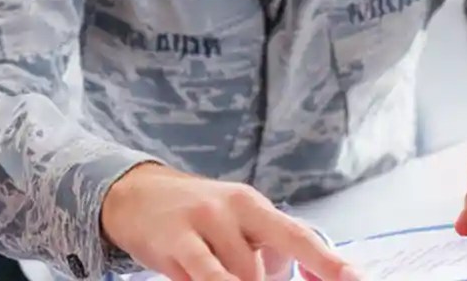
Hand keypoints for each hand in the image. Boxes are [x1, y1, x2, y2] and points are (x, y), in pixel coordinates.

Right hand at [101, 164, 356, 280]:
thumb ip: (274, 251)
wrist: (135, 194)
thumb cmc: (196, 218)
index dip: (331, 262)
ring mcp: (204, 221)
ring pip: (238, 277)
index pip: (300, 236)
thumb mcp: (238, 226)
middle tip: (255, 277)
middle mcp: (234, 208)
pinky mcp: (176, 240)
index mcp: (255, 206)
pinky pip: (206, 274)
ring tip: (216, 269)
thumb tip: (315, 278)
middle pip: (264, 270)